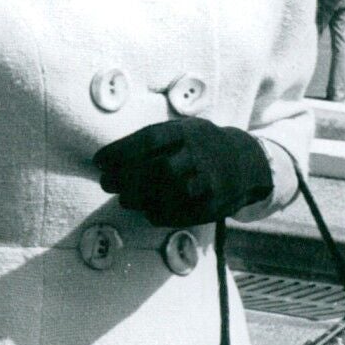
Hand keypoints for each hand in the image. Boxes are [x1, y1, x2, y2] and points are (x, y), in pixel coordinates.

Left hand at [94, 117, 272, 227]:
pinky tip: (147, 212)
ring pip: (172, 192)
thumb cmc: (200, 146)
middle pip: (159, 168)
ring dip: (141, 198)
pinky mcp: (216, 203)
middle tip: (106, 184)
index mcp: (187, 131)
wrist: (246, 162)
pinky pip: (185, 213)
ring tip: (124, 200)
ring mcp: (210, 179)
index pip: (149, 139)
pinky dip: (162, 214)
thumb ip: (152, 141)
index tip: (99, 161)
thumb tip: (108, 159)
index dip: (120, 151)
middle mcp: (200, 153)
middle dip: (126, 178)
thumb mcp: (181, 130)